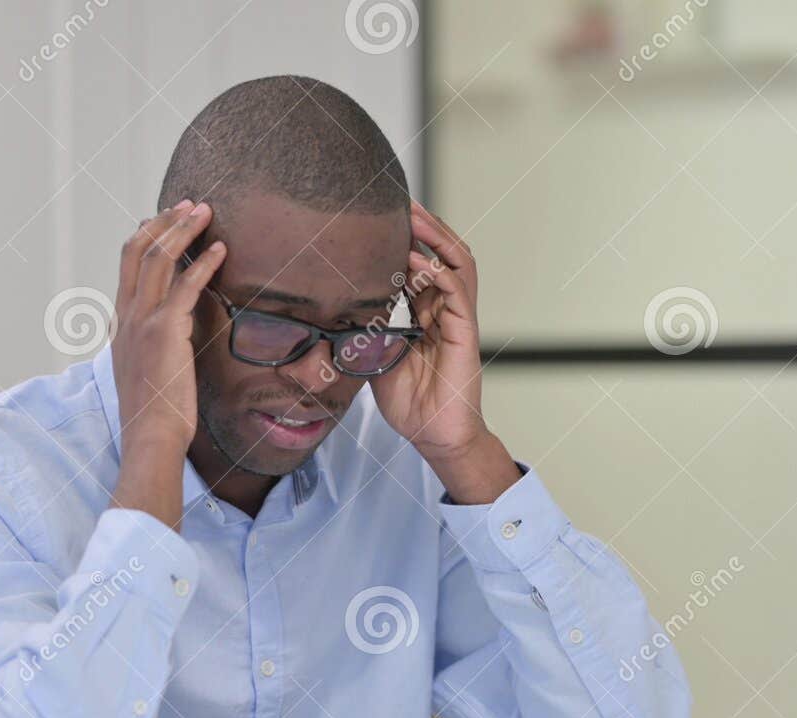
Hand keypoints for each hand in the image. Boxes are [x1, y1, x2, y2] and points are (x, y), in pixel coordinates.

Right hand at [111, 201, 224, 449]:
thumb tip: (170, 332)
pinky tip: (221, 250)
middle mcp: (126, 314)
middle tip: (189, 204)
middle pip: (139, 251)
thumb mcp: (145, 368)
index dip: (147, 236)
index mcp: (120, 322)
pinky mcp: (165, 331)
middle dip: (164, 221)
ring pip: (159, 259)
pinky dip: (204, 263)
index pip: (128, 264)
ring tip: (205, 211)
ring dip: (183, 230)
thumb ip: (151, 343)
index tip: (166, 218)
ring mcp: (143, 321)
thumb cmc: (154, 410)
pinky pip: (185, 286)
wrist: (150, 434)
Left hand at [371, 201, 519, 503]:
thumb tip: (330, 311)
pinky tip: (416, 260)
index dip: (407, 238)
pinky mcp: (465, 334)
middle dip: (425, 225)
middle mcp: (447, 310)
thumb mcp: (374, 358)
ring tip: (413, 216)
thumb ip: (363, 330)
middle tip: (400, 200)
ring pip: (457, 263)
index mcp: (428, 313)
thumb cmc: (411, 404)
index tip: (381, 215)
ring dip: (436, 237)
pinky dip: (437, 272)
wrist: (434, 437)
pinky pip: (457, 293)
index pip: (421, 263)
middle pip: (445, 252)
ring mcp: (459, 320)